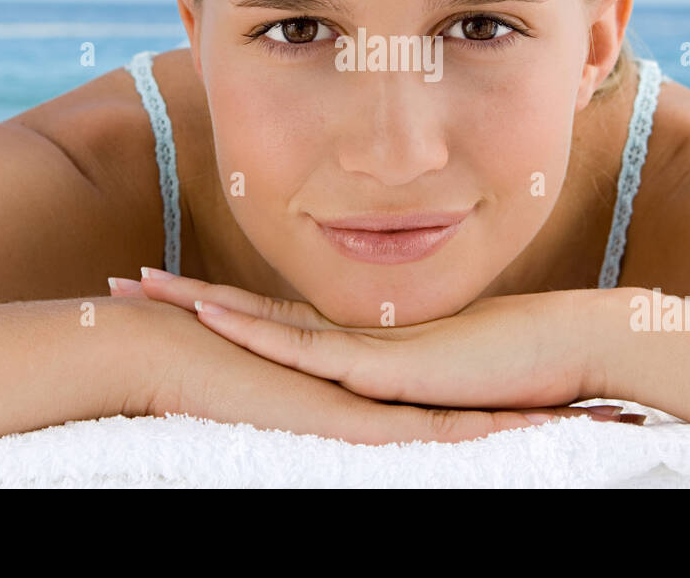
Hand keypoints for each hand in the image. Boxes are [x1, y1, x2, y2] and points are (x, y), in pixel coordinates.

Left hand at [112, 269, 644, 421]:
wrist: (563, 351)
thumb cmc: (513, 374)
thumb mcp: (435, 391)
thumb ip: (400, 395)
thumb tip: (377, 409)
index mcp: (353, 348)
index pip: (272, 325)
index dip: (219, 308)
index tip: (170, 294)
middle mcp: (346, 341)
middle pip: (249, 314)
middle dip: (184, 298)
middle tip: (125, 279)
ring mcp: (359, 349)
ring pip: (260, 322)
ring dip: (197, 304)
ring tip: (138, 287)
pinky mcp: (380, 367)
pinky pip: (304, 350)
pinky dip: (253, 330)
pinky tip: (210, 316)